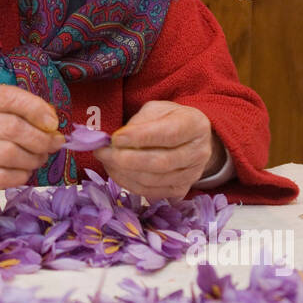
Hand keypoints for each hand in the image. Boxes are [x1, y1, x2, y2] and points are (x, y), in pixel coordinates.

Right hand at [0, 85, 65, 215]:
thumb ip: (20, 114)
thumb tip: (53, 125)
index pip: (7, 96)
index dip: (36, 108)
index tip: (53, 122)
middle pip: (14, 127)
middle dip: (41, 138)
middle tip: (53, 145)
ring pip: (12, 153)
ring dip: (34, 158)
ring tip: (39, 159)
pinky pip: (5, 176)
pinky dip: (22, 175)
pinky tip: (23, 172)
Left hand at [93, 100, 221, 201]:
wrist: (188, 140)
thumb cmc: (169, 120)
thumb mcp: (157, 110)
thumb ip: (140, 121)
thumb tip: (118, 140)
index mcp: (196, 125)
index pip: (169, 134)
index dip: (140, 137)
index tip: (116, 138)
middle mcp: (199, 153)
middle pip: (161, 162)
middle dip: (127, 159)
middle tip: (102, 152)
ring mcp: (192, 175)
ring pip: (154, 180)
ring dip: (124, 172)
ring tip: (105, 160)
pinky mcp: (180, 190)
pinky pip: (150, 192)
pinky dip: (128, 183)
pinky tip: (116, 171)